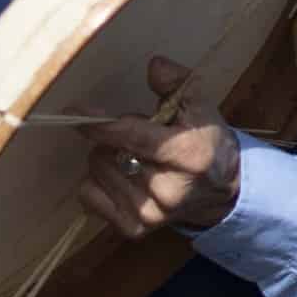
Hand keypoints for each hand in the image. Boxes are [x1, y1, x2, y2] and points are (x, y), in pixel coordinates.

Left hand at [78, 57, 242, 238]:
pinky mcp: (134, 230)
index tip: (75, 111)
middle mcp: (168, 190)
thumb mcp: (201, 106)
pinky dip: (98, 184)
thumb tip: (154, 65)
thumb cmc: (205, 142)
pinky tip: (122, 178)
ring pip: (96, 173)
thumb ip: (178, 82)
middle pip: (107, 154)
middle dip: (111, 139)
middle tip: (136, 138)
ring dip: (106, 159)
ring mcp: (150, 214)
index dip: (101, 123)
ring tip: (132, 158)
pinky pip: (89, 197)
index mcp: (188, 155)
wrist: (221, 193)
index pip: (133, 136)